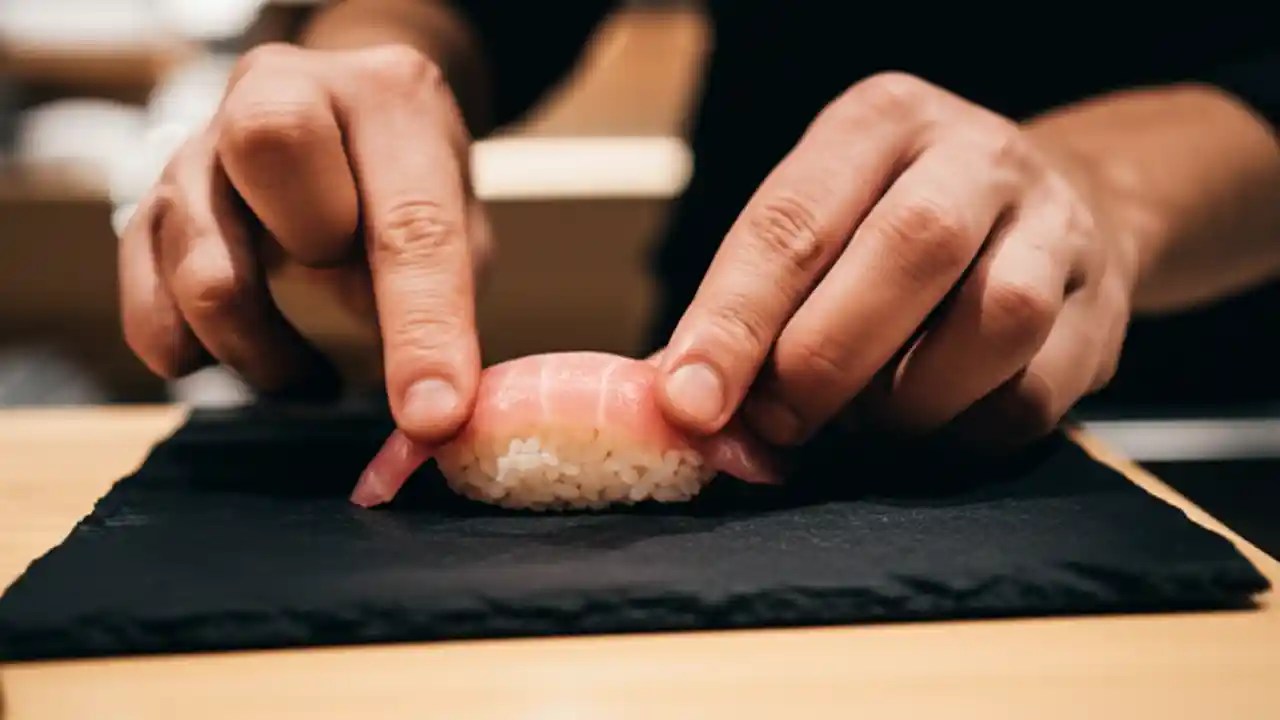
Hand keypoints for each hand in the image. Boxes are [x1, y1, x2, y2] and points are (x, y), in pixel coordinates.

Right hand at [118, 43, 490, 442]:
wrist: (342, 119)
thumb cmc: (409, 183)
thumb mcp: (458, 221)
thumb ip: (443, 295)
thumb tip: (422, 408)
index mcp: (390, 97)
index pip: (410, 217)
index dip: (424, 328)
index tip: (432, 417)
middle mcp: (284, 92)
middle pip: (268, 143)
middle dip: (313, 240)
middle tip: (343, 285)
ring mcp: (203, 143)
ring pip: (197, 245)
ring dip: (253, 340)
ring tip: (305, 374)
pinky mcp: (153, 200)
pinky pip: (146, 290)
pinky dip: (187, 347)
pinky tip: (241, 363)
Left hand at [655, 72, 1136, 451]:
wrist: (1051, 206)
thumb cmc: (890, 228)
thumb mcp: (817, 227)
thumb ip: (750, 308)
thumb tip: (683, 406)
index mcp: (879, 122)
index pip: (795, 220)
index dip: (735, 320)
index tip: (691, 401)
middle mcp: (976, 155)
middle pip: (909, 251)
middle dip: (824, 360)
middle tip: (778, 423)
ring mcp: (1055, 225)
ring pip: (995, 321)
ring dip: (908, 398)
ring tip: (866, 415)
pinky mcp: (1103, 308)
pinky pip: (1034, 394)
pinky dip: (965, 429)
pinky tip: (934, 418)